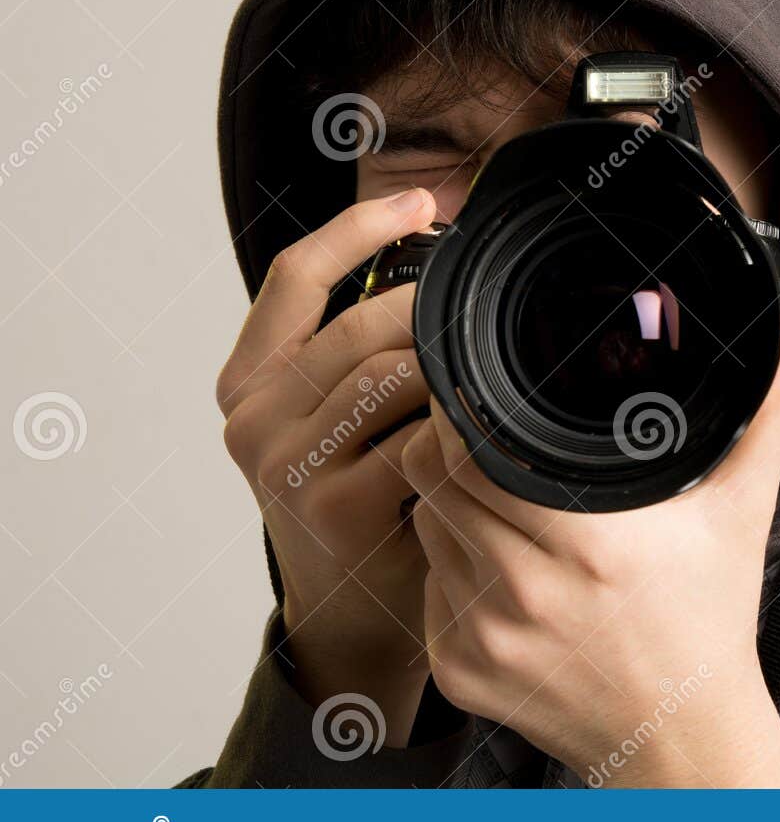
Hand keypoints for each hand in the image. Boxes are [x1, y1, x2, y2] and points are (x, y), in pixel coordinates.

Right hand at [216, 188, 438, 742]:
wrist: (353, 619)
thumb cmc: (361, 506)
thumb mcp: (336, 423)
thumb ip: (357, 359)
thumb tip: (436, 266)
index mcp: (249, 380)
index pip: (294, 275)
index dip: (358, 227)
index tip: (423, 202)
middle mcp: (254, 416)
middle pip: (360, 323)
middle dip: (434, 311)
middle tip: (487, 320)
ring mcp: (286, 464)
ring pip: (390, 374)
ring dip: (450, 372)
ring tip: (486, 384)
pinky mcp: (332, 507)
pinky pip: (414, 437)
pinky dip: (455, 427)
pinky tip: (479, 432)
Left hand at [402, 305, 779, 786]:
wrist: (682, 737)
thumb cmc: (710, 622)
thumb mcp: (742, 510)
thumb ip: (767, 410)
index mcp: (589, 543)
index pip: (467, 448)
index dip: (463, 410)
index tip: (481, 395)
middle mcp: (526, 592)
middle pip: (430, 477)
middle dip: (448, 442)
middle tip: (483, 432)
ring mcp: (483, 636)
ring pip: (424, 525)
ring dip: (447, 500)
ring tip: (499, 496)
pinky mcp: (457, 668)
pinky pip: (428, 585)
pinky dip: (450, 562)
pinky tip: (500, 559)